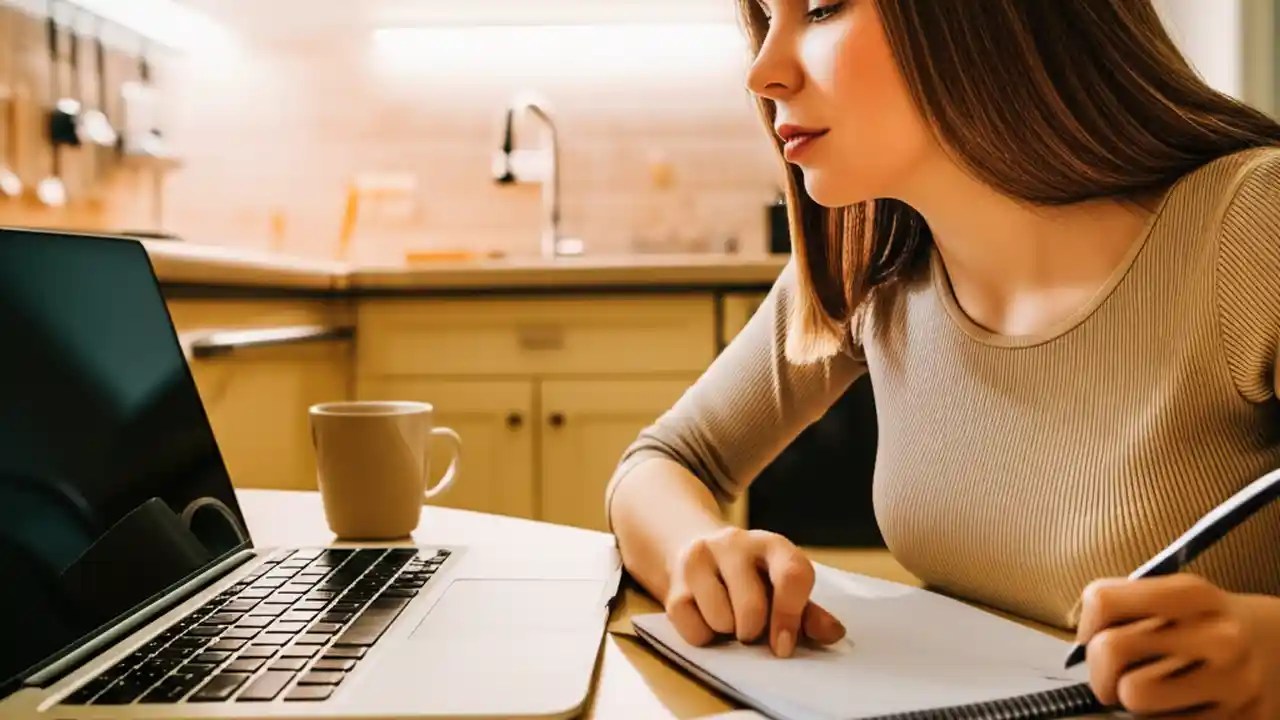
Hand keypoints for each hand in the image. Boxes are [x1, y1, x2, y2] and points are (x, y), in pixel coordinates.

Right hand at [664, 527, 845, 657]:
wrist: (692, 548)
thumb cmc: (750, 577)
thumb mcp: (782, 586)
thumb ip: (808, 612)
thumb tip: (834, 634)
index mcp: (772, 544)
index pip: (792, 576)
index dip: (791, 616)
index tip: (783, 646)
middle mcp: (733, 543)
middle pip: (752, 608)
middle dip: (754, 631)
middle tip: (751, 629)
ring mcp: (699, 560)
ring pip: (721, 621)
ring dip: (728, 633)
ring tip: (728, 618)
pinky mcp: (673, 586)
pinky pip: (694, 632)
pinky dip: (704, 637)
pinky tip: (706, 618)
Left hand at [1076, 574, 1276, 717]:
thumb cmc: (1209, 622)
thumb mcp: (1177, 596)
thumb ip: (1128, 606)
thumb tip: (1080, 641)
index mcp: (1193, 595)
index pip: (1103, 600)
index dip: (1085, 623)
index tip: (1093, 636)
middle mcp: (1217, 637)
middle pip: (1110, 650)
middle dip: (1099, 668)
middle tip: (1111, 675)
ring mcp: (1232, 683)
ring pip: (1133, 697)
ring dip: (1129, 699)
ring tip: (1147, 689)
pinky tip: (1173, 707)